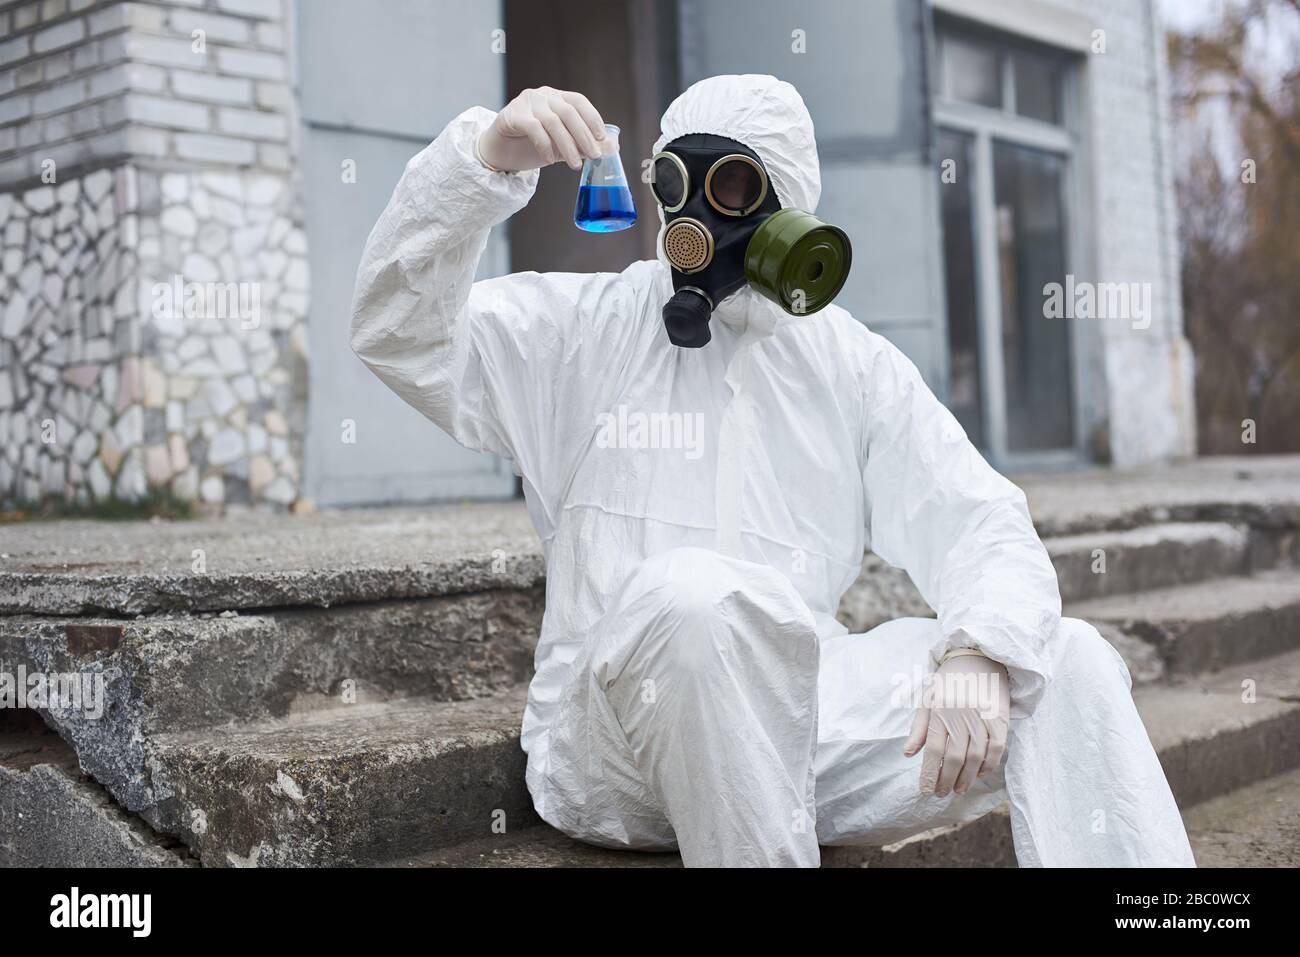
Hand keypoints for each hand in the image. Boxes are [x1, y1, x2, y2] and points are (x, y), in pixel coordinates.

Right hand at [477, 87, 611, 171]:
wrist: (501, 150)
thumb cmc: (533, 145)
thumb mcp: (562, 145)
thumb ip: (583, 145)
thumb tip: (612, 149)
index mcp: (557, 98)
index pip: (578, 101)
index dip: (592, 117)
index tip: (601, 137)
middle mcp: (543, 95)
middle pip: (568, 112)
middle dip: (584, 136)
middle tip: (594, 156)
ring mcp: (527, 102)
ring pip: (553, 122)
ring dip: (567, 145)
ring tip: (575, 165)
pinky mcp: (513, 114)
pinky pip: (534, 128)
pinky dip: (545, 145)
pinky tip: (551, 160)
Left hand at [903, 653, 1009, 796]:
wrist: (980, 656)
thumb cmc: (949, 680)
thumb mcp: (928, 698)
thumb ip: (919, 727)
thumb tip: (908, 754)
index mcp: (940, 709)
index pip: (934, 749)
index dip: (930, 773)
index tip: (925, 790)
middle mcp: (961, 714)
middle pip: (955, 757)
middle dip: (946, 780)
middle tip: (941, 793)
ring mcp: (982, 716)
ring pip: (976, 756)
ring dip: (967, 778)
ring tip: (958, 789)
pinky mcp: (1000, 717)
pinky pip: (996, 748)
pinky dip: (989, 764)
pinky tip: (980, 774)